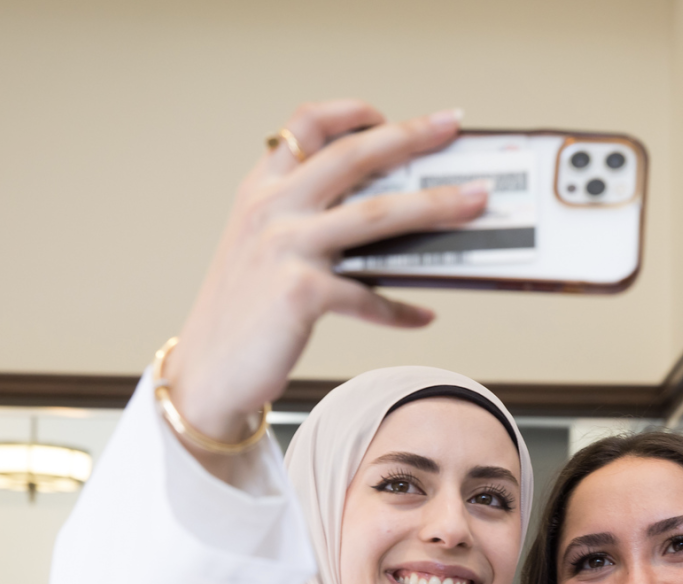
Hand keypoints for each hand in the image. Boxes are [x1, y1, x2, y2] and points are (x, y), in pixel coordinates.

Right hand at [164, 100, 486, 451]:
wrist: (208, 373)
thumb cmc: (243, 314)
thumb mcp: (262, 249)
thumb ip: (307, 220)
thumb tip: (385, 213)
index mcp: (260, 192)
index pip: (304, 126)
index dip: (350, 112)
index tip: (388, 115)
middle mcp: (270, 210)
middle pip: (353, 157)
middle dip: (411, 136)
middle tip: (451, 126)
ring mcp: (285, 248)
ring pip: (377, 214)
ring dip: (435, 206)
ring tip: (474, 202)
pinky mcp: (301, 293)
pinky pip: (368, 294)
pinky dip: (400, 309)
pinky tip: (423, 315)